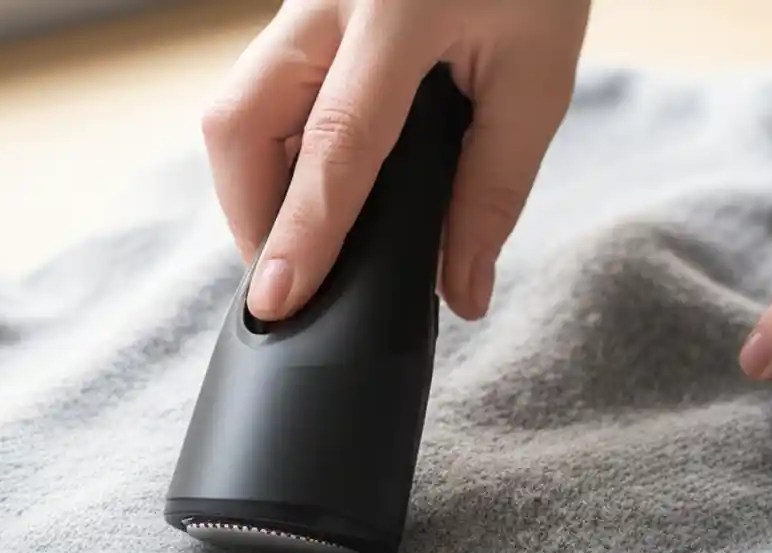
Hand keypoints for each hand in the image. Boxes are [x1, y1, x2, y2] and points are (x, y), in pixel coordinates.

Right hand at [201, 0, 589, 320]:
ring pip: (234, 107)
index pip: (338, 142)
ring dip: (254, 186)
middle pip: (240, 123)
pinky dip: (272, 150)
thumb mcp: (537, 81)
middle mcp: (326, 1)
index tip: (276, 303)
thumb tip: (462, 294)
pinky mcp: (297, 11)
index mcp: (398, 13)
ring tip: (304, 239)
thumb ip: (494, 191)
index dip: (302, 232)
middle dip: (251, 215)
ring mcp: (300, 0)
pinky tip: (313, 182)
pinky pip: (258, 90)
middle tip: (290, 279)